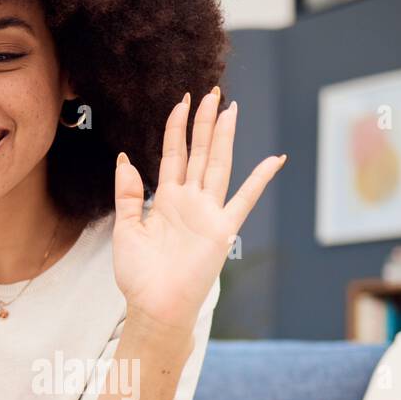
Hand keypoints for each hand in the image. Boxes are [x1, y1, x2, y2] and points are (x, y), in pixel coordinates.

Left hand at [112, 88, 286, 331]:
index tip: (181, 101)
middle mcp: (190, 202)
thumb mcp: (126, 229)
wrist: (154, 307)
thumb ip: (128, 194)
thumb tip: (125, 159)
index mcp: (167, 200)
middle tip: (211, 93)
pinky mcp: (222, 229)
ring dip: (223, 137)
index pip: (174, 154)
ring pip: (218, 165)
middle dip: (204, 122)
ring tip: (229, 109)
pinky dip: (260, 179)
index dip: (177, 127)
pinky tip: (275, 159)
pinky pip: (244, 199)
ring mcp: (208, 213)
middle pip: (199, 152)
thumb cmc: (139, 276)